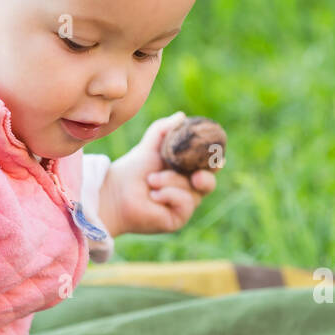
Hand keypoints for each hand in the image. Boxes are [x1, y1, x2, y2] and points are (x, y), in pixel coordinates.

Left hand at [100, 111, 219, 235]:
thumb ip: (163, 129)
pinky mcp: (178, 218)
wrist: (116, 191)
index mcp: (186, 170)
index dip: (216, 161)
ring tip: (151, 180)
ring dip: (171, 181)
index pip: (208, 166)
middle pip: (209, 182)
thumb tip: (181, 116)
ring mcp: (185, 205)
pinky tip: (154, 195)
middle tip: (196, 175)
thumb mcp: (150, 146)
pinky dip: (169, 194)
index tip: (218, 156)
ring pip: (193, 191)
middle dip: (205, 177)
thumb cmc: (133, 169)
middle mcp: (189, 189)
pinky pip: (185, 203)